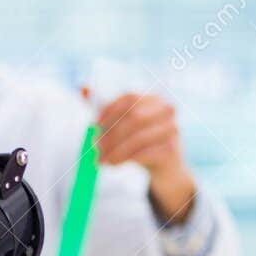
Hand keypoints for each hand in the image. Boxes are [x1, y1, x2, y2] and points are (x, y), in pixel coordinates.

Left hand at [88, 88, 197, 221]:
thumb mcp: (123, 123)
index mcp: (154, 98)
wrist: (166, 168)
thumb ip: (105, 107)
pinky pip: (144, 154)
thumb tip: (83, 88)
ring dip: (115, 150)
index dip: (110, 110)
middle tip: (95, 147)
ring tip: (101, 160)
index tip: (94, 125)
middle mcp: (167, 110)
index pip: (130, 98)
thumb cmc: (141, 142)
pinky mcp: (171, 150)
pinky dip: (125, 159)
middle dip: (111, 133)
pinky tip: (114, 164)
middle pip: (134, 117)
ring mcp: (172, 129)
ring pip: (138, 138)